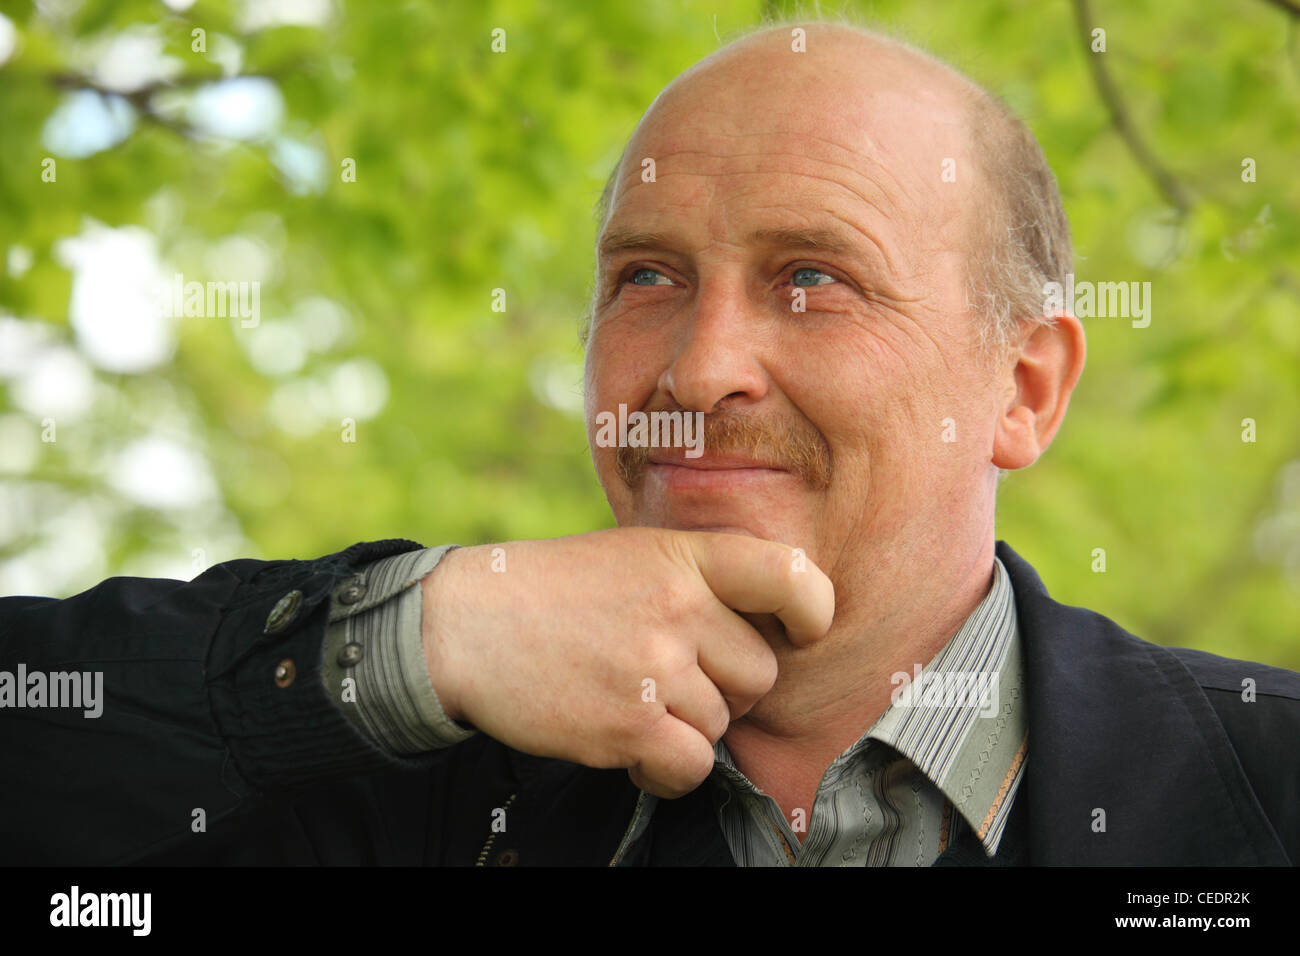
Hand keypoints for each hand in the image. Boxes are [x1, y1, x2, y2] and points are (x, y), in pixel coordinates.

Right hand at [420, 528, 834, 797]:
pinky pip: (693, 766)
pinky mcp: (628, 724)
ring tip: (631, 705)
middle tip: (670, 682)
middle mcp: (678, 605)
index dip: (813, 609)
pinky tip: (634, 751)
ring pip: (722, 723)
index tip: (803, 631)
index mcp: (684, 556)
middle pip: (760, 673)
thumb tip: (766, 629)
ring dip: (685, 729)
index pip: (789, 574)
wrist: (467, 624)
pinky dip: (668, 770)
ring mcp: (654, 665)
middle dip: (725, 689)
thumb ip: (696, 581)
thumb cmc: (554, 591)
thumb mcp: (631, 555)